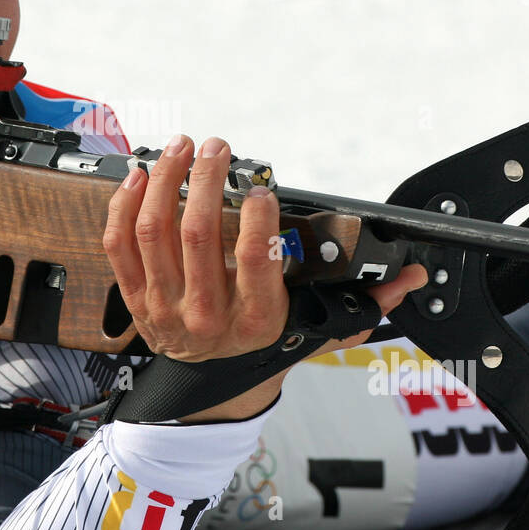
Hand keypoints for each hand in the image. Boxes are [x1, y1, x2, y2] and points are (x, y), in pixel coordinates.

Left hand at [103, 134, 426, 419]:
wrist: (211, 382)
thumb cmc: (261, 343)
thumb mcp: (313, 329)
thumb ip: (362, 304)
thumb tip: (407, 279)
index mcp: (256, 320)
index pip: (255, 261)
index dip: (257, 218)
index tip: (260, 189)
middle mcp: (207, 315)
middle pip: (197, 234)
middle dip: (205, 179)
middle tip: (217, 148)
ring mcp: (164, 306)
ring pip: (155, 232)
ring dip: (164, 181)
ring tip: (180, 148)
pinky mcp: (136, 297)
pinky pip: (121, 245)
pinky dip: (125, 206)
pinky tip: (139, 177)